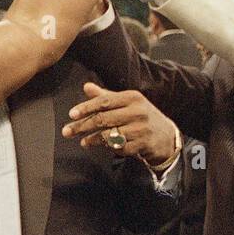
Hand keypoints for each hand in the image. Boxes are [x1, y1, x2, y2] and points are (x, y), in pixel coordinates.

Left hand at [62, 81, 180, 168]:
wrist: (166, 135)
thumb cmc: (141, 116)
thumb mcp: (127, 103)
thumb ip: (106, 96)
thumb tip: (86, 86)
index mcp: (132, 97)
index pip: (104, 101)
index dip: (86, 107)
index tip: (71, 114)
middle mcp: (138, 111)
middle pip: (103, 119)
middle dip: (83, 126)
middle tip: (67, 131)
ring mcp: (141, 129)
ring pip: (110, 135)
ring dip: (93, 139)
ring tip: (83, 142)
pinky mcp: (144, 144)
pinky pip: (120, 148)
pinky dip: (110, 148)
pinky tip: (104, 147)